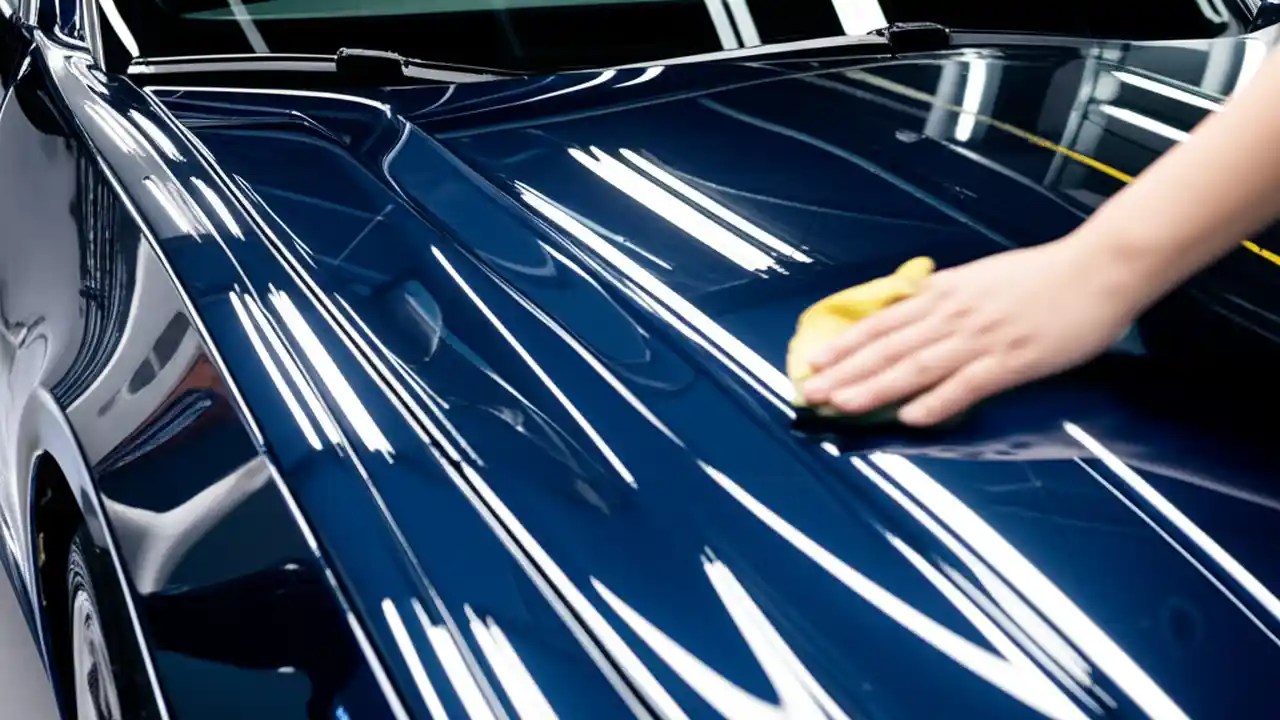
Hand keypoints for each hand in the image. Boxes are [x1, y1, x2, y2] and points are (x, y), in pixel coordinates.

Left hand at [800, 238, 1138, 425]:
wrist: (1100, 268)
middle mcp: (954, 315)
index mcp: (945, 294)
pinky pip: (968, 384)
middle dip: (845, 372)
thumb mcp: (980, 278)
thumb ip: (944, 295)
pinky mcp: (1013, 360)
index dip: (845, 344)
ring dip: (875, 387)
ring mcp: (982, 338)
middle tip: (809, 392)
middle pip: (889, 348)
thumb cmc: (1042, 275)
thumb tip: (910, 306)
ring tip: (841, 404)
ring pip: (916, 367)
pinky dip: (937, 401)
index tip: (814, 361)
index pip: (883, 323)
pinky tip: (910, 418)